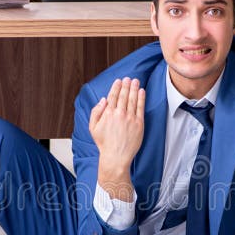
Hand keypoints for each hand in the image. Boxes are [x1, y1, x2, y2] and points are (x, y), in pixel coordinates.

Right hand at [89, 77, 144, 199]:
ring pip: (132, 100)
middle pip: (124, 95)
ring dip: (134, 88)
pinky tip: (142, 92)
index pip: (113, 96)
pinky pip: (140, 108)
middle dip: (126, 85)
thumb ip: (96, 112)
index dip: (116, 87)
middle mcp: (119, 114)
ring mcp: (130, 118)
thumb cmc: (104, 143)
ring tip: (136, 81)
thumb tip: (103, 100)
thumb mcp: (93, 127)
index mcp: (108, 113)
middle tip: (129, 78)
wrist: (116, 156)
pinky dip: (141, 98)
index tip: (119, 81)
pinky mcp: (139, 124)